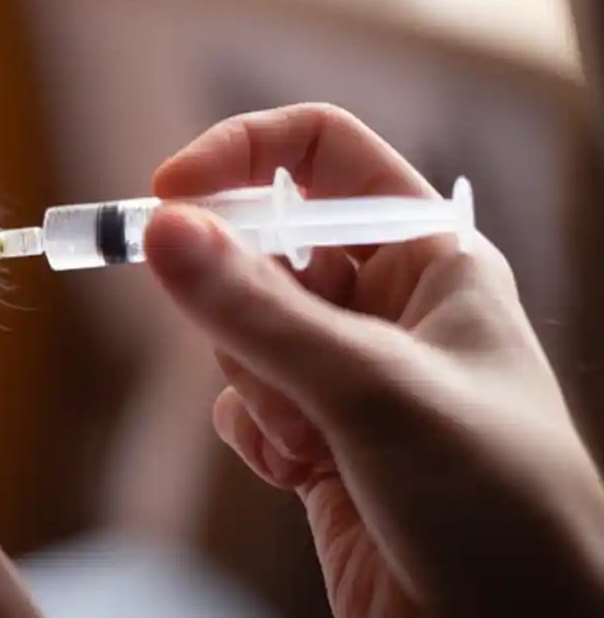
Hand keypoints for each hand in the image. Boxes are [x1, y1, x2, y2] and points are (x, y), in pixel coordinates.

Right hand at [144, 103, 603, 616]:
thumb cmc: (496, 502)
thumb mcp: (372, 389)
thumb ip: (257, 310)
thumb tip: (161, 230)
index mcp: (426, 255)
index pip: (321, 154)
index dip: (240, 156)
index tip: (166, 197)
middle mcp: (385, 303)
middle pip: (261, 248)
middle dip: (242, 306)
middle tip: (262, 354)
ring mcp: (347, 372)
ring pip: (240, 332)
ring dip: (256, 384)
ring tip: (311, 440)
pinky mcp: (315, 437)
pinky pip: (241, 402)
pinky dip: (255, 434)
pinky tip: (303, 474)